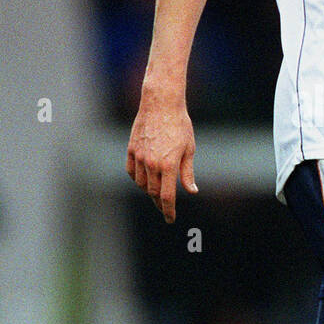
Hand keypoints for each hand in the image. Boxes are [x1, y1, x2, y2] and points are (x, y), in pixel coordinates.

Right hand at [126, 84, 196, 221]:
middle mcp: (152, 163)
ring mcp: (139, 157)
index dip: (168, 211)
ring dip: (149, 190)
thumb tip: (192, 191)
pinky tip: (145, 180)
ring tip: (157, 192)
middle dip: (159, 203)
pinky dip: (138, 179)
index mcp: (168, 165)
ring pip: (141, 184)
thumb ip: (187, 173)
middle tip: (165, 207)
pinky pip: (132, 172)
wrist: (161, 104)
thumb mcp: (189, 149)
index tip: (170, 219)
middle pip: (153, 192)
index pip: (167, 197)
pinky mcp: (131, 150)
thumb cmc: (180, 125)